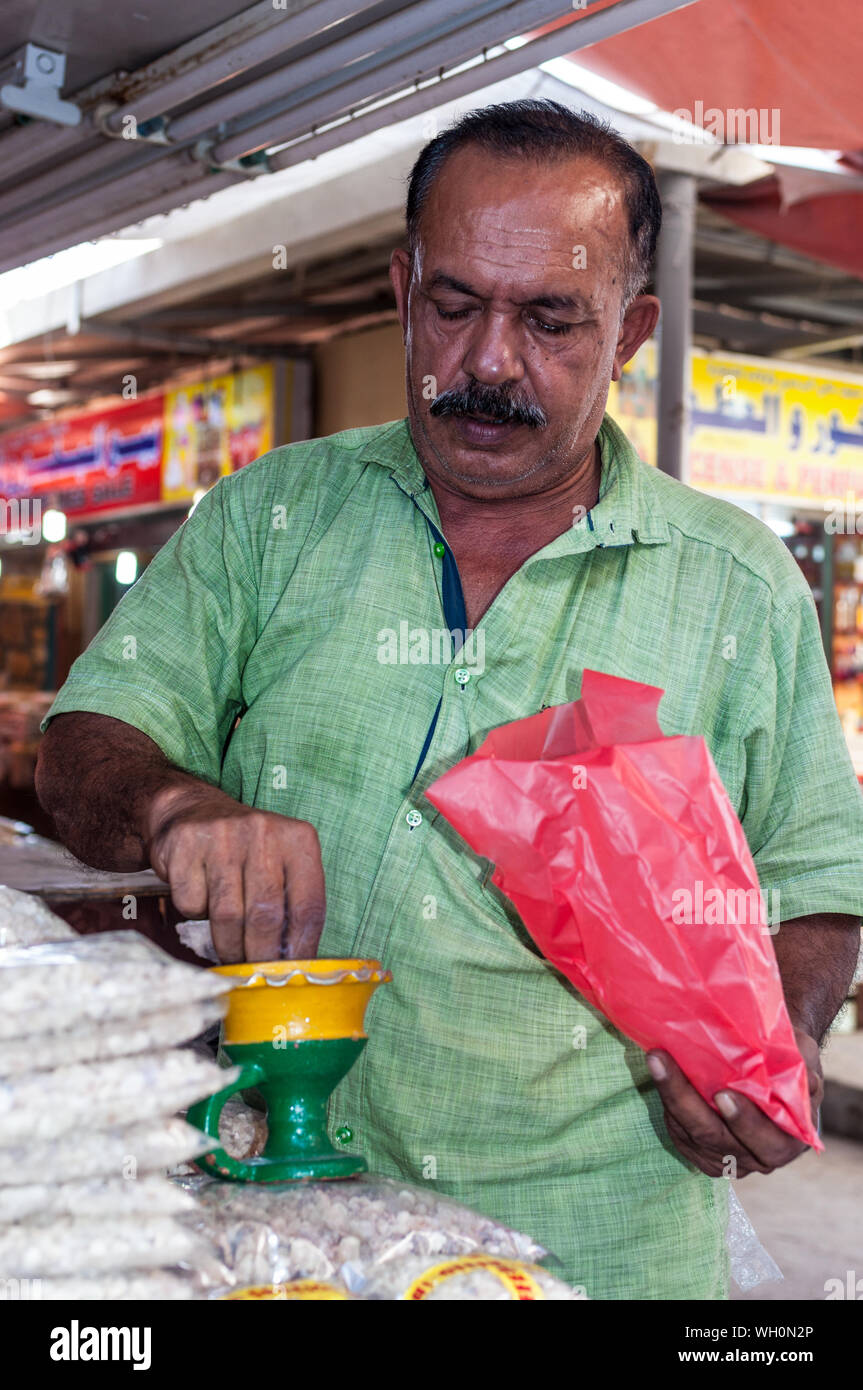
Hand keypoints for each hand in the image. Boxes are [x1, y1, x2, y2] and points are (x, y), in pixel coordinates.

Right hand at [145, 784, 325, 963]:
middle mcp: (263, 832)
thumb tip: (296, 961)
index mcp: (298, 839)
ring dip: (229, 946)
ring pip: (228, 915)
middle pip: (266, 916)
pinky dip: (196, 915)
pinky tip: (201, 901)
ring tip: (231, 955)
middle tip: (256, 974)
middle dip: (261, 956)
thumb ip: (292, 902)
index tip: (292, 971)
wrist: (192, 810)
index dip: (301, 948)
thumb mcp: (281, 862)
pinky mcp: (186, 845)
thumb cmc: (245, 849)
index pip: (308, 906)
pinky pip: (192, 903)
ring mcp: (223, 836)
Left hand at [646, 1027, 821, 1177]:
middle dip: (686, 1102)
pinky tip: (660, 1074)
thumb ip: (804, 1066)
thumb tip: (805, 1079)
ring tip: (656, 1059)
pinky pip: (679, 1134)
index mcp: (789, 1141)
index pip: (766, 1142)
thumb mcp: (805, 1057)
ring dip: (669, 1098)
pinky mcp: (702, 1151)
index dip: (744, 1122)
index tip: (722, 1094)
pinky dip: (667, 1106)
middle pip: (715, 1139)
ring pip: (690, 1136)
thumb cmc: (789, 1061)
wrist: (771, 1067)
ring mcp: (727, 1158)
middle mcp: (757, 1158)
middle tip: (664, 1064)